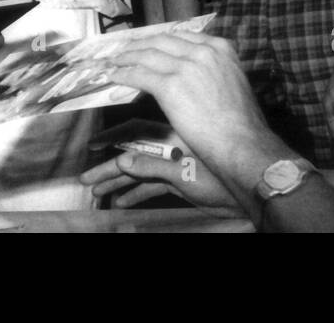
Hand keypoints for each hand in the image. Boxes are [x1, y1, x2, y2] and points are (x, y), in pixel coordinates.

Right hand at [80, 149, 240, 216]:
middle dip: (108, 164)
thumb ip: (154, 167)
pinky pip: (153, 185)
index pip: (135, 132)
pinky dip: (136, 193)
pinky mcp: (181, 181)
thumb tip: (123, 161)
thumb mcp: (184, 174)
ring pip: (141, 169)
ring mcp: (177, 162)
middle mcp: (173, 144)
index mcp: (173, 135)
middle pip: (133, 152)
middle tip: (86, 177)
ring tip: (95, 191)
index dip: (112, 138)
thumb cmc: (222, 176)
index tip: (91, 145)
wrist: (247, 187)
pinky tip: (120, 202)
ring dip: (118, 180)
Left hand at [105, 31, 282, 191]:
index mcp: (221, 47)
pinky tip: (115, 78)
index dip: (160, 39)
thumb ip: (213, 69)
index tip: (149, 43)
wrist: (240, 141)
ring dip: (127, 58)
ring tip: (115, 62)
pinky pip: (140, 76)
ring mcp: (185, 67)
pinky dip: (125, 75)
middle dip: (140, 44)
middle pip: (162, 41)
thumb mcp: (232, 80)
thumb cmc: (239, 120)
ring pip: (147, 55)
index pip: (182, 36)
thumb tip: (192, 75)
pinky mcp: (170, 86)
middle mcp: (203, 51)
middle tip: (126, 50)